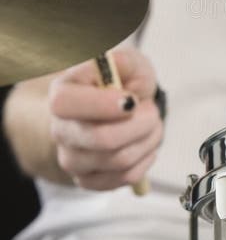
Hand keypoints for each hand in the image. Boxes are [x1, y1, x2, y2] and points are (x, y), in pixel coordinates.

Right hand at [47, 47, 163, 190]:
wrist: (123, 109)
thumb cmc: (124, 82)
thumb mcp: (129, 63)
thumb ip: (124, 61)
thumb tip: (116, 66)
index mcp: (62, 93)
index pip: (65, 103)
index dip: (100, 104)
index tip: (131, 100)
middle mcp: (60, 129)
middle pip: (100, 139)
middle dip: (139, 125)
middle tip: (152, 111)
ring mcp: (72, 158)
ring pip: (118, 160)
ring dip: (147, 140)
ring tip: (150, 124)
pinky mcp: (87, 179)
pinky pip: (124, 178)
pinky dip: (144, 160)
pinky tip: (143, 143)